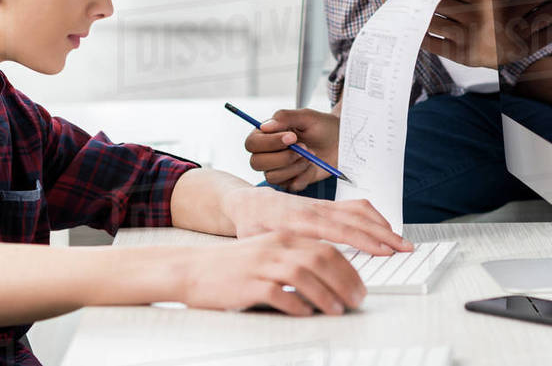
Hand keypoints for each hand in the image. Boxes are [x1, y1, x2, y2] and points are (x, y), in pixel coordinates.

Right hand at [176, 231, 365, 315]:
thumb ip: (294, 258)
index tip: (359, 285)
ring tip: (337, 309)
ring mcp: (261, 264)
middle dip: (345, 281)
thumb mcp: (266, 252)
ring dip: (326, 294)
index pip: (325, 248)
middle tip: (357, 300)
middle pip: (320, 258)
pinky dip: (296, 304)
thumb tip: (328, 276)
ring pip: (304, 274)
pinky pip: (278, 293)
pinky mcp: (248, 283)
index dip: (348, 268)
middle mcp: (274, 247)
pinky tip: (305, 313)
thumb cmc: (231, 266)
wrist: (192, 269)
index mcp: (282, 237)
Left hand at [221, 185, 412, 254]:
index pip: (341, 230)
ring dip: (383, 224)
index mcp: (301, 221)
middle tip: (406, 249)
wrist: (248, 203)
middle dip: (384, 234)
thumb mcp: (260, 243)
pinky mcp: (326, 204)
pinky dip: (373, 216)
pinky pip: (355, 206)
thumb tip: (302, 271)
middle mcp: (317, 209)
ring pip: (360, 210)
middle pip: (358, 219)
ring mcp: (323, 205)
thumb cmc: (252, 225)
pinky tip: (381, 227)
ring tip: (400, 240)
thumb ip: (282, 254)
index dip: (365, 241)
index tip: (385, 251)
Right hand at [244, 108, 337, 190]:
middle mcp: (267, 154)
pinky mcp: (290, 182)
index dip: (270, 143)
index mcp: (265, 135)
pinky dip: (304, 176)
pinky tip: (312, 166)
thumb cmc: (321, 126)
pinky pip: (290, 186)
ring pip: (272, 176)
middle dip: (282, 157)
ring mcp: (278, 169)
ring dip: (295, 166)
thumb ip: (284, 117)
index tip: (293, 137)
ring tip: (311, 155)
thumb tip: (264, 127)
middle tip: (304, 148)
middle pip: (256, 163)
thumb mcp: (306, 116)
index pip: (252, 144)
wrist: (341, 142)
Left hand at [422, 0, 497, 67]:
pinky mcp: (461, 54)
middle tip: (412, 1)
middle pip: (436, 4)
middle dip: (421, 2)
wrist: (502, 46)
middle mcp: (477, 16)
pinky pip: (431, 43)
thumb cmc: (485, 15)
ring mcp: (469, 36)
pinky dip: (421, 36)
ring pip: (431, 23)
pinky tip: (421, 32)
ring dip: (419, 19)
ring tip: (416, 15)